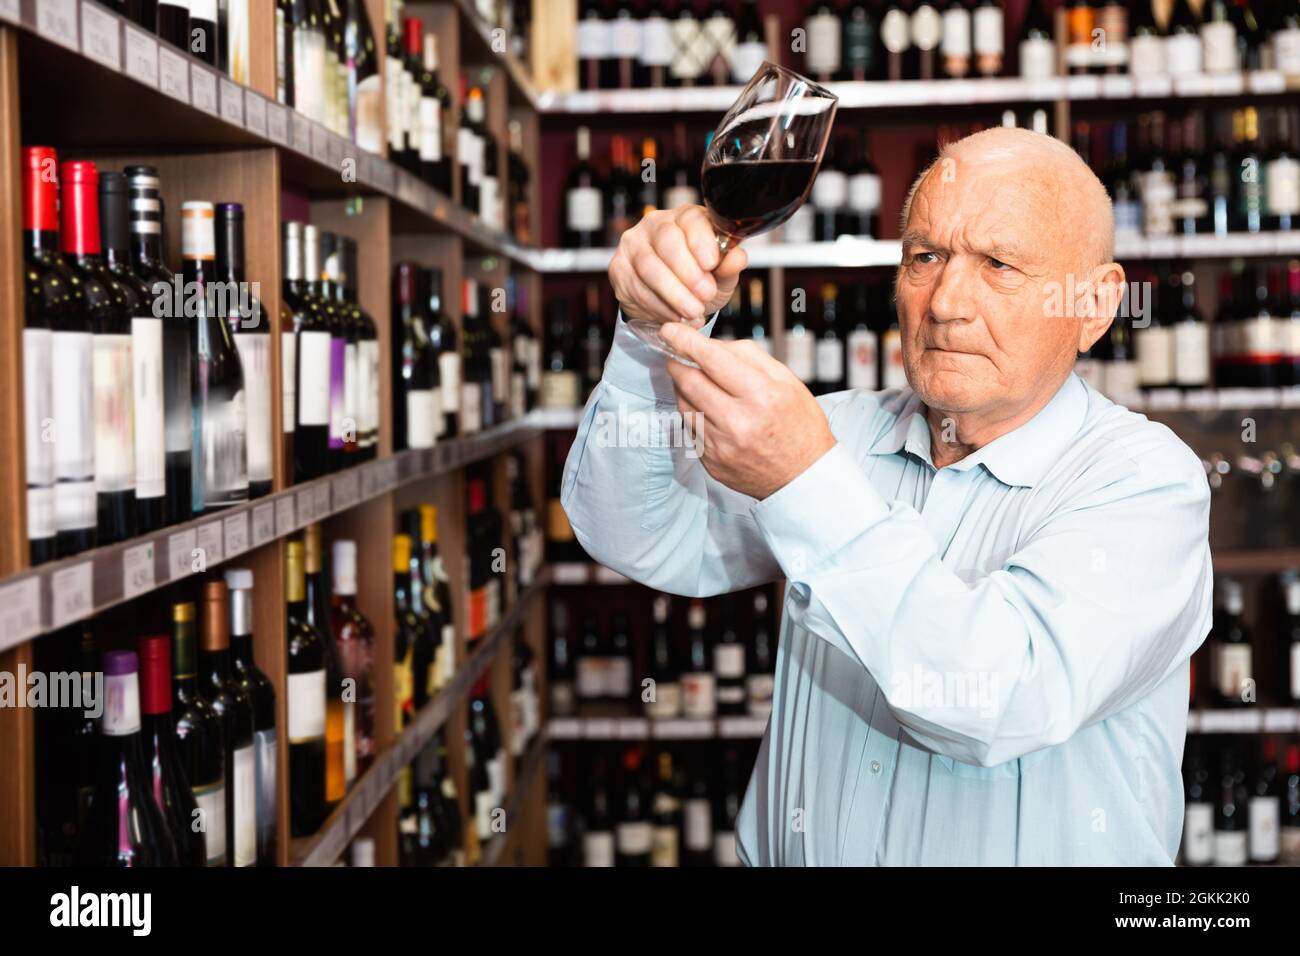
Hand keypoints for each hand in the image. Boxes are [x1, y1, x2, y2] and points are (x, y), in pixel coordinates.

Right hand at [608, 205, 747, 327]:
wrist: (672, 302)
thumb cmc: (699, 280)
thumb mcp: (722, 275)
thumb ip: (730, 265)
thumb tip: (737, 258)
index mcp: (686, 218)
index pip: (691, 219)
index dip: (701, 241)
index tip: (712, 264)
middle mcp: (656, 224)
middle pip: (667, 241)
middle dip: (688, 272)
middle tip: (705, 294)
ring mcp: (633, 244)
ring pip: (649, 267)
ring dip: (673, 293)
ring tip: (693, 311)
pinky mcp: (618, 267)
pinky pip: (636, 286)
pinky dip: (658, 306)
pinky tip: (674, 316)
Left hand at [660, 323, 835, 500]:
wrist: (803, 476)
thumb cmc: (799, 424)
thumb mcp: (787, 381)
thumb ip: (748, 356)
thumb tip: (711, 344)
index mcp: (761, 396)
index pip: (712, 360)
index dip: (685, 341)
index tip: (671, 330)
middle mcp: (738, 422)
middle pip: (689, 381)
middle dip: (677, 362)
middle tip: (676, 353)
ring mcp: (721, 445)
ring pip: (684, 404)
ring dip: (683, 387)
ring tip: (697, 381)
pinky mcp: (711, 462)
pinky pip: (690, 428)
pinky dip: (693, 412)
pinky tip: (707, 409)